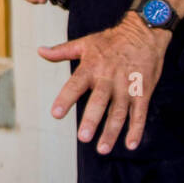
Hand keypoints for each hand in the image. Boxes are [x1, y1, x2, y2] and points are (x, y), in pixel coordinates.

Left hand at [39, 16, 168, 152]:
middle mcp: (108, 79)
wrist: (143, 33)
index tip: (56, 114)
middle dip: (91, 120)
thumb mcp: (85, 43)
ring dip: (111, 131)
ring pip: (118, 113)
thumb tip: (40, 51)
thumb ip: (61, 51)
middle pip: (99, 102)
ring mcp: (127, 87)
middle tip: (83, 137)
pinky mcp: (143, 92)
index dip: (65, 99)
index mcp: (91, 67)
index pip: (75, 85)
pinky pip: (139, 114)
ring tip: (102, 148)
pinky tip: (130, 144)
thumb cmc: (111, 40)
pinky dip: (136, 130)